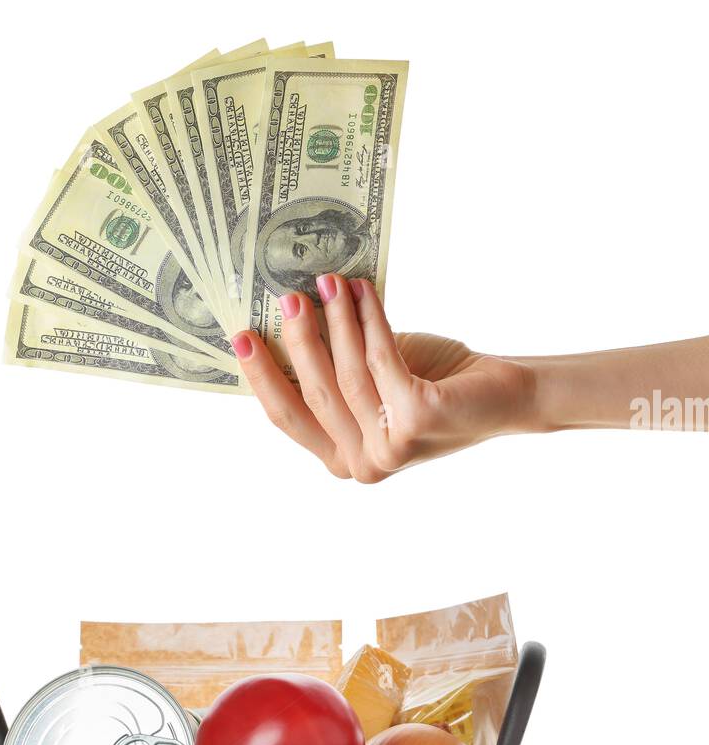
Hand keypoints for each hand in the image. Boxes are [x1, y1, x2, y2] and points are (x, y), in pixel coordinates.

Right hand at [232, 275, 535, 481]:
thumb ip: (332, 364)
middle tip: (287, 296)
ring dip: (336, 320)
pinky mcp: (415, 419)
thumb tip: (286, 318)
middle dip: (296, 340)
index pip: (287, 418)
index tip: (241, 335)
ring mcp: (389, 447)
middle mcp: (362, 464)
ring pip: (346, 373)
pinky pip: (380, 358)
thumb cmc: (433, 382)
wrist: (502, 394)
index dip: (261, 377)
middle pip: (313, 394)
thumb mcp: (370, 376)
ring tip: (330, 281)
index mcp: (343, 459)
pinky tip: (363, 290)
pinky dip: (370, 318)